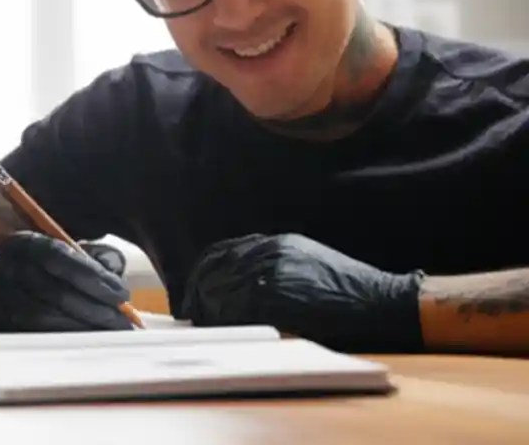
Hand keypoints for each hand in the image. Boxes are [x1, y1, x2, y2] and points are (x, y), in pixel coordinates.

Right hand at [0, 232, 132, 332]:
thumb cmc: (26, 272)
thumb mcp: (47, 253)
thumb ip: (82, 257)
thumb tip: (114, 268)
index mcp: (22, 245)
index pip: (61, 258)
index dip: (94, 277)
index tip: (122, 294)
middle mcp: (5, 269)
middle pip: (56, 291)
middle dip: (95, 309)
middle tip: (123, 323)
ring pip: (45, 317)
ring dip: (82, 328)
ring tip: (109, 335)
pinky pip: (33, 336)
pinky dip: (62, 340)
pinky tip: (84, 342)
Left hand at [180, 233, 423, 351]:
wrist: (382, 302)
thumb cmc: (351, 294)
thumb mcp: (308, 267)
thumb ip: (275, 270)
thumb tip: (239, 289)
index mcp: (278, 243)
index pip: (223, 252)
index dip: (203, 272)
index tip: (195, 291)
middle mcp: (270, 250)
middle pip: (214, 267)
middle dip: (197, 290)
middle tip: (189, 312)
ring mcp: (271, 270)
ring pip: (219, 286)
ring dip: (205, 307)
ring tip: (201, 324)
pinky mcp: (274, 294)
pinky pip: (233, 306)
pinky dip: (221, 319)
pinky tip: (219, 329)